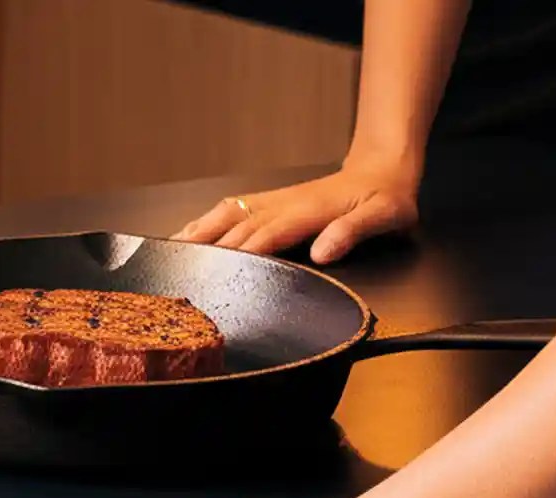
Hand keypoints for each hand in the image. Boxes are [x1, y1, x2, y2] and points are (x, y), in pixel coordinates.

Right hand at [172, 157, 419, 264]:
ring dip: (198, 232)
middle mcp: (283, 203)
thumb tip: (323, 251)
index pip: (267, 234)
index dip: (242, 253)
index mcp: (308, 211)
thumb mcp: (385, 214)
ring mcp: (273, 200)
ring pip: (226, 214)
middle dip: (208, 248)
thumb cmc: (385, 195)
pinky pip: (229, 208)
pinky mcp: (269, 200)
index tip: (218, 271)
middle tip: (179, 270)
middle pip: (236, 226)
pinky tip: (188, 234)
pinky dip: (204, 221)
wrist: (383, 166)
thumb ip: (353, 231)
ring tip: (170, 251)